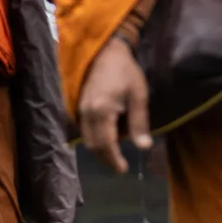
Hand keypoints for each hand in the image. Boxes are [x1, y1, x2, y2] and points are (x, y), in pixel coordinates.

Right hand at [79, 37, 152, 174]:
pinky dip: (95, 138)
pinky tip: (107, 136)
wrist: (104, 53)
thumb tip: (144, 147)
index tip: (123, 170)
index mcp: (102, 112)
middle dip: (106, 158)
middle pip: (93, 145)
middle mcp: (86, 114)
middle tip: (120, 165)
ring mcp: (80, 111)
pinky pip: (84, 130)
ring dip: (100, 148)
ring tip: (116, 150)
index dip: (114, 160)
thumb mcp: (139, 96)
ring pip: (87, 139)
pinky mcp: (78, 108)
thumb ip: (139, 123)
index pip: (106, 144)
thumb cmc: (126, 72)